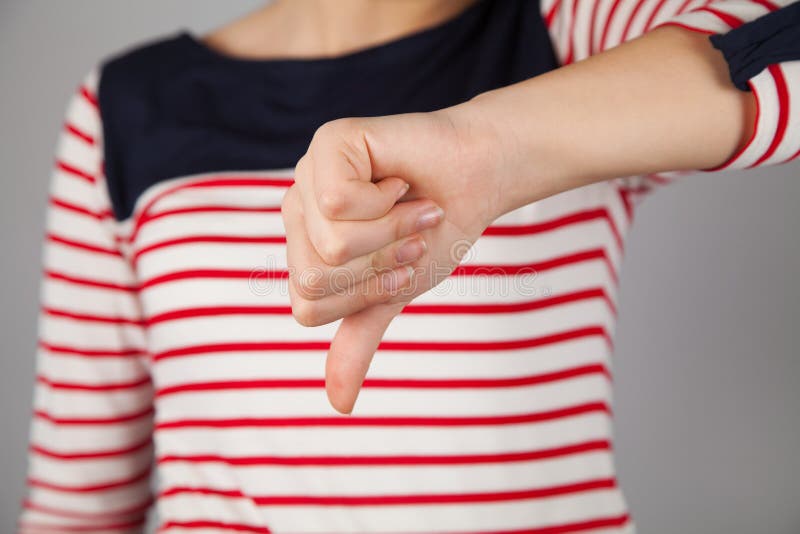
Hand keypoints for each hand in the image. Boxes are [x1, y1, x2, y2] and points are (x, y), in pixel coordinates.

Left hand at [282, 107, 503, 413]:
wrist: (479, 180)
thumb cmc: (438, 232)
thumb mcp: (394, 294)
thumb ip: (359, 338)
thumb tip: (338, 407)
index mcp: (304, 249)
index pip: (308, 308)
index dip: (367, 294)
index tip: (403, 266)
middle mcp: (296, 213)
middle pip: (317, 279)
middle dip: (382, 265)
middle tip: (410, 234)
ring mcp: (306, 176)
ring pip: (331, 245)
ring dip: (392, 233)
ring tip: (410, 206)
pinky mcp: (327, 144)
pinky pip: (339, 203)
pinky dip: (389, 201)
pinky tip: (399, 180)